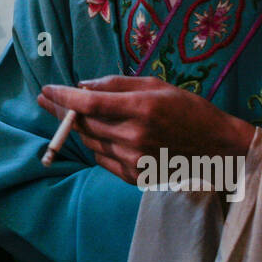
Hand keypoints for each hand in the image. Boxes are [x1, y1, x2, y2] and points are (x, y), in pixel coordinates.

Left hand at [38, 75, 254, 184]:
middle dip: (62, 111)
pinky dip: (97, 144)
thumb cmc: (187, 108)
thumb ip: (116, 85)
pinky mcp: (134, 176)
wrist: (216, 146)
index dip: (62, 97)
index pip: (88, 103)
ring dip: (80, 127)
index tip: (45, 90)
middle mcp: (134, 136)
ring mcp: (134, 160)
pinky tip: (101, 135)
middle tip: (47, 100)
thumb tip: (82, 86)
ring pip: (90, 141)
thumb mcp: (155, 85)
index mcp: (140, 109)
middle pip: (84, 123)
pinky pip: (101, 158)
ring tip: (76, 115)